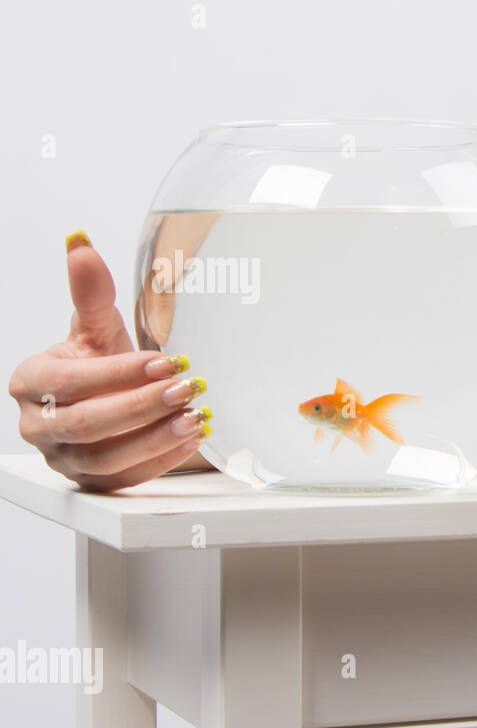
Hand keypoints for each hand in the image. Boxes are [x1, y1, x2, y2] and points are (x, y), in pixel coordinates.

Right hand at [7, 234, 209, 491]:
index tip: (164, 361)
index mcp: (31, 383)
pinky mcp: (93, 484)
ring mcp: (64, 460)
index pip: (69, 382)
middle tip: (186, 388)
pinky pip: (126, 479)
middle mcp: (38, 426)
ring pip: (106, 458)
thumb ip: (90, 292)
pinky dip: (162, 460)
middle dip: (141, 406)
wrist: (109, 400)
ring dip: (154, 437)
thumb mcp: (96, 327)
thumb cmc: (99, 363)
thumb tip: (80, 244)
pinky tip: (193, 439)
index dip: (117, 373)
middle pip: (87, 424)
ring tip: (195, 416)